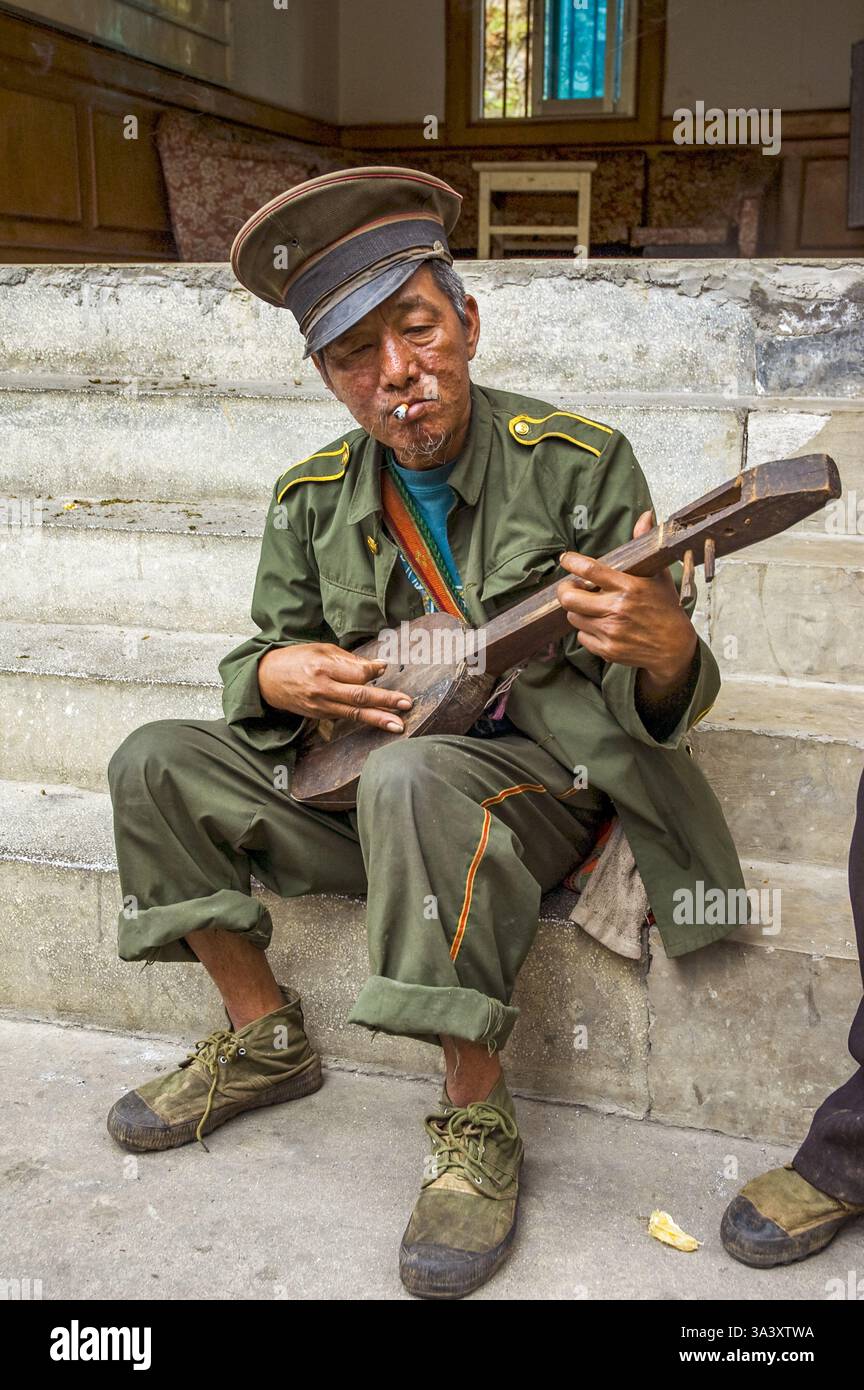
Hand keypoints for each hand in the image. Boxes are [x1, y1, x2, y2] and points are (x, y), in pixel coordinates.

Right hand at [258, 642, 412, 732]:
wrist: (266, 679)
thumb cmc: (296, 659)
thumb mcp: (321, 650)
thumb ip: (349, 660)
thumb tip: (378, 666)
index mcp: (323, 667)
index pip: (356, 673)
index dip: (373, 672)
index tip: (385, 669)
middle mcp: (322, 689)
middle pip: (359, 696)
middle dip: (385, 701)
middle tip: (406, 704)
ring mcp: (320, 706)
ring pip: (354, 713)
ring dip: (378, 719)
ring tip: (398, 725)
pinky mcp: (319, 716)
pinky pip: (345, 717)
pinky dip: (363, 718)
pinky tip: (379, 721)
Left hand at [556, 508, 697, 688]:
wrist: (674, 647)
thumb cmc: (665, 608)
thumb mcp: (658, 575)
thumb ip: (644, 544)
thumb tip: (646, 515)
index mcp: (629, 586)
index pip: (590, 569)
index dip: (571, 562)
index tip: (565, 559)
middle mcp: (617, 608)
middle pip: (569, 598)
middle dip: (565, 590)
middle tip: (570, 587)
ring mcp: (611, 631)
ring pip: (574, 616)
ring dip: (578, 610)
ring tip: (591, 607)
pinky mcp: (607, 649)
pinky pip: (582, 636)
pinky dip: (587, 630)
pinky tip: (601, 625)